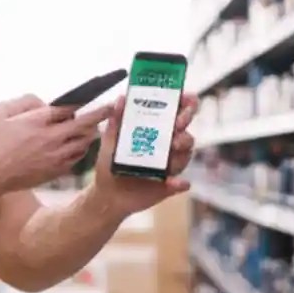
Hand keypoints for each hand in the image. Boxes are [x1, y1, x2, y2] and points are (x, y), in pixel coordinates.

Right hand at [0, 95, 111, 195]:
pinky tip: (79, 147)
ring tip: (96, 128)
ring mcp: (55, 157)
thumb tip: (44, 103)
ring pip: (83, 143)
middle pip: (84, 125)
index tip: (100, 98)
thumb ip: (25, 102)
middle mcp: (51, 138)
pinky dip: (80, 150)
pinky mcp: (54, 171)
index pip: (70, 108)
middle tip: (112, 109)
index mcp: (39, 121)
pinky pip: (75, 159)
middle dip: (101, 115)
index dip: (87, 103)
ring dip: (91, 134)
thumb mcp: (2, 112)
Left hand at [91, 92, 198, 217]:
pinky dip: (181, 183)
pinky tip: (175, 182)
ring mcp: (170, 165)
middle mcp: (167, 145)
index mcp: (156, 131)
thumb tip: (121, 98)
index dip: (185, 103)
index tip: (186, 98)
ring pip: (186, 152)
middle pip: (185, 129)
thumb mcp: (110, 141)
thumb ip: (116, 121)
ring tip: (173, 146)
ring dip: (183, 147)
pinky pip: (181, 183)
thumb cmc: (110, 164)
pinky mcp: (169, 185)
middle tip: (177, 122)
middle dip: (186, 120)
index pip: (175, 112)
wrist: (107, 194)